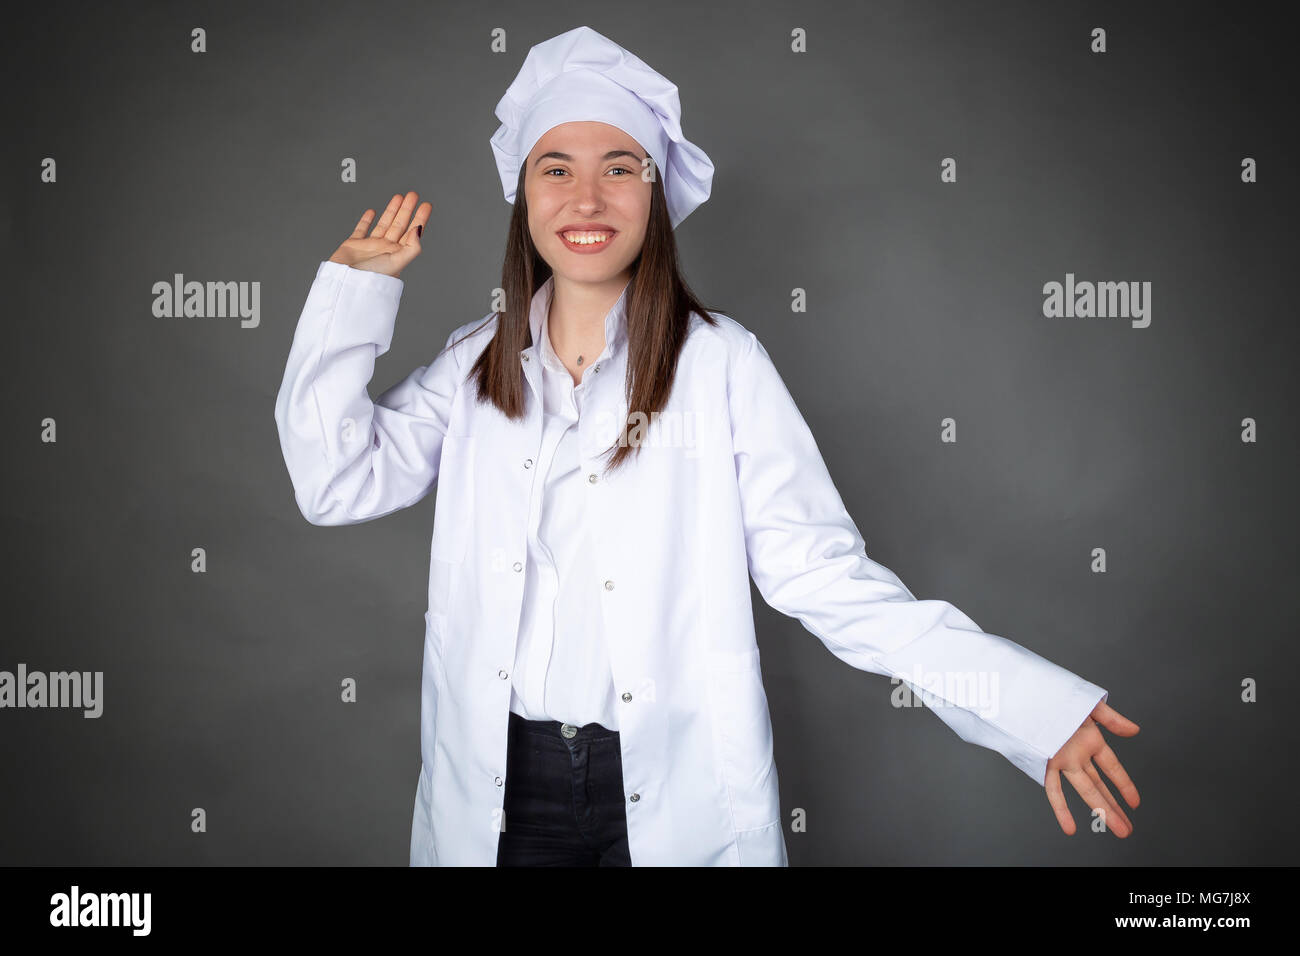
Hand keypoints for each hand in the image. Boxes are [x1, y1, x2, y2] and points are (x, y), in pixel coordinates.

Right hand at [328, 191, 431, 278]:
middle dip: (407, 209)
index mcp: (397, 254)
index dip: (420, 218)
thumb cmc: (371, 277)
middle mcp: (385, 249)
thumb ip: (411, 247)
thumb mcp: (397, 262)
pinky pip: (361, 229)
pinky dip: (366, 220)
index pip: (412, 232)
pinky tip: (372, 212)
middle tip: (413, 194)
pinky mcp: (354, 245)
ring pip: (383, 224)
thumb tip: (419, 230)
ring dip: (391, 210)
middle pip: (399, 225)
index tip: (426, 205)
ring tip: (398, 196)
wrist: (345, 282)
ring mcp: (370, 246)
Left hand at [1044, 699, 1139, 836]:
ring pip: (1086, 791)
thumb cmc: (1056, 695)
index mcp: (1090, 740)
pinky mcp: (1045, 763)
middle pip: (1101, 786)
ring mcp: (1063, 761)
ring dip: (1101, 811)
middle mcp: (1078, 754)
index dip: (1125, 785)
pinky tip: (1069, 827)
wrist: (1026, 692)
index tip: (1135, 802)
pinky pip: (1054, 790)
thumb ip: (1112, 719)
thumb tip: (1135, 730)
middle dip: (1115, 808)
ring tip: (1115, 830)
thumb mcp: (1088, 704)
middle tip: (1127, 830)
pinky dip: (1061, 809)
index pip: (1113, 768)